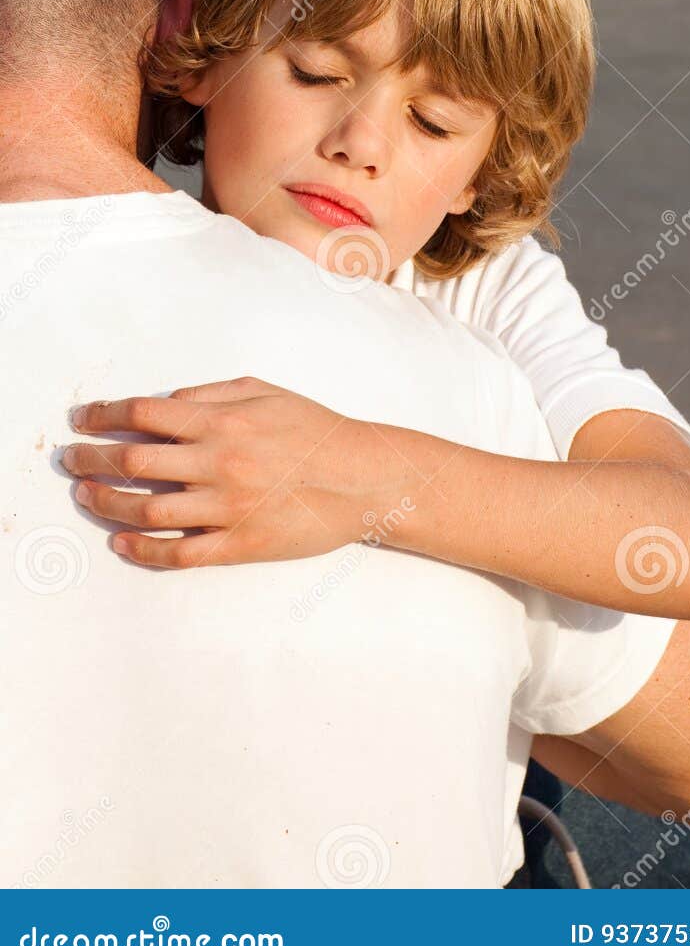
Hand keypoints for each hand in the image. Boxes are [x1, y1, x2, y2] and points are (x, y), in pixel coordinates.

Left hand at [60, 376, 404, 569]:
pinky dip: (142, 551)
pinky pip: (179, 554)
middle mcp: (220, 462)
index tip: (83, 418)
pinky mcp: (240, 545)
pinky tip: (122, 544)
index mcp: (224, 420)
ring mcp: (228, 508)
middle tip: (70, 458)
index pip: (145, 414)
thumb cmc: (316, 429)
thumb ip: (211, 393)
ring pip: (146, 511)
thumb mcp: (266, 391)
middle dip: (91, 458)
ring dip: (105, 503)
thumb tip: (164, 403)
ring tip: (86, 496)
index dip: (104, 414)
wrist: (364, 477)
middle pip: (133, 462)